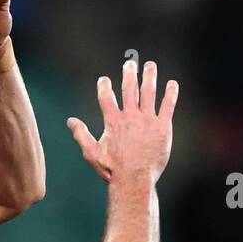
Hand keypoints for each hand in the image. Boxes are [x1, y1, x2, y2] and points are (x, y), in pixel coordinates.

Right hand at [67, 60, 177, 182]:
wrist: (134, 179)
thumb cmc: (112, 169)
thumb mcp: (91, 153)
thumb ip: (81, 135)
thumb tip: (70, 121)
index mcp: (113, 121)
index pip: (106, 97)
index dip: (104, 86)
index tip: (104, 79)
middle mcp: (130, 116)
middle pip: (129, 89)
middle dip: (129, 74)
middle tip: (130, 63)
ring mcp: (147, 120)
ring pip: (149, 92)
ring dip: (149, 77)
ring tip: (150, 66)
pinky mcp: (162, 127)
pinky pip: (167, 106)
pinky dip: (170, 93)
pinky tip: (172, 84)